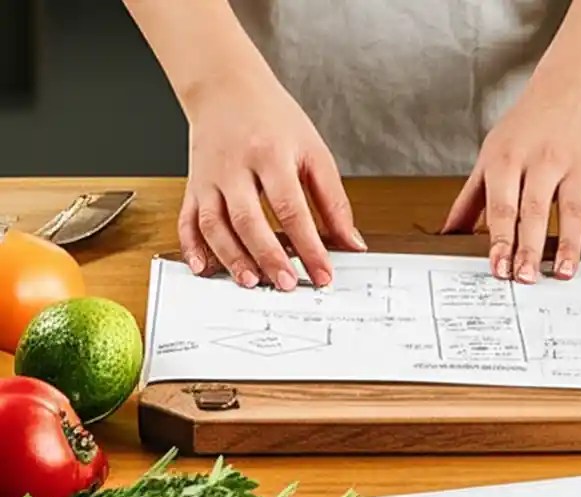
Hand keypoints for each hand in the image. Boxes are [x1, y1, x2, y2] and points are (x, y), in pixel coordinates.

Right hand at [179, 76, 363, 290]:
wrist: (226, 85)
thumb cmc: (273, 118)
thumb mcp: (313, 150)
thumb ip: (333, 199)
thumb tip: (352, 242)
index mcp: (271, 154)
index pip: (292, 209)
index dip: (309, 246)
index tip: (322, 273)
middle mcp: (235, 166)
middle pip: (250, 219)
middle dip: (268, 256)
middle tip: (286, 283)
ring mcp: (209, 176)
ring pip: (214, 223)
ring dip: (231, 257)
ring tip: (251, 281)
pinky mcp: (192, 184)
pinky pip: (187, 219)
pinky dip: (192, 246)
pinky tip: (203, 267)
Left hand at [441, 76, 580, 283]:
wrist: (573, 86)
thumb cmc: (527, 126)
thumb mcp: (491, 155)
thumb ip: (471, 198)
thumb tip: (449, 235)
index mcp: (507, 160)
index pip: (502, 205)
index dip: (500, 239)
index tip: (497, 268)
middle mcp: (541, 162)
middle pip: (534, 210)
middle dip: (529, 247)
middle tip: (525, 278)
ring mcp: (573, 167)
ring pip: (571, 211)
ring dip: (569, 245)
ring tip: (565, 274)